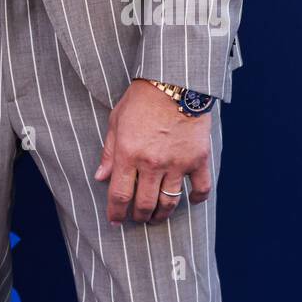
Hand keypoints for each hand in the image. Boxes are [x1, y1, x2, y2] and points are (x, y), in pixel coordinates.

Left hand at [93, 79, 212, 225]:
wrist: (175, 81)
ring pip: (169, 202)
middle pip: (144, 204)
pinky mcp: (198, 159)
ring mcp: (177, 163)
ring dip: (161, 214)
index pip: (119, 194)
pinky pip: (201, 189)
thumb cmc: (141, 99)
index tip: (115, 220)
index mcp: (128, 153)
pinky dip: (197, 199)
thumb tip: (100, 177)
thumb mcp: (116, 121)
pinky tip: (191, 200)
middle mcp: (152, 163)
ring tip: (157, 216)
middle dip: (139, 216)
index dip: (116, 212)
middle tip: (138, 218)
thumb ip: (108, 152)